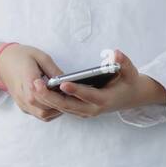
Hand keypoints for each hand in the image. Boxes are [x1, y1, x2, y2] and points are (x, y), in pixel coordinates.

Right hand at [0, 44, 67, 121]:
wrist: (3, 63)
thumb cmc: (23, 57)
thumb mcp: (41, 57)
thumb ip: (54, 70)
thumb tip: (69, 81)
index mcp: (27, 80)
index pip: (42, 94)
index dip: (56, 94)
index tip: (67, 89)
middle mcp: (23, 96)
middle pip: (45, 108)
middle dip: (60, 104)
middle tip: (72, 96)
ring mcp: (23, 104)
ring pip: (44, 115)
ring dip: (56, 109)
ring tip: (66, 98)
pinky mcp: (24, 108)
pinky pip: (40, 115)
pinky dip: (51, 111)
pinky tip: (57, 101)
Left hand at [34, 49, 162, 119]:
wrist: (132, 97)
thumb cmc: (130, 81)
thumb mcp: (131, 70)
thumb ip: (123, 62)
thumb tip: (116, 54)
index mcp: (104, 100)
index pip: (87, 95)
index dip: (75, 90)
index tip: (62, 83)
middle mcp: (92, 109)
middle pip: (68, 106)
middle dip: (50, 96)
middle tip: (36, 84)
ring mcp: (85, 112)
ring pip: (62, 108)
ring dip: (46, 99)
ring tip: (33, 85)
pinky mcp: (79, 111)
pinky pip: (62, 107)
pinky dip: (50, 100)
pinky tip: (39, 90)